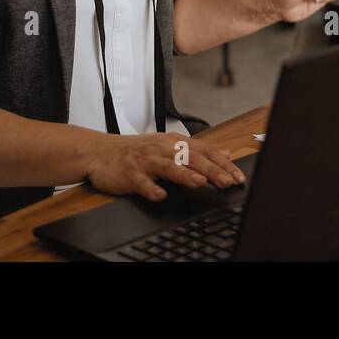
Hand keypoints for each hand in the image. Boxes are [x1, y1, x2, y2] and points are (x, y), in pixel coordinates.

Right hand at [83, 132, 246, 202]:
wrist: (100, 152)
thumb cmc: (138, 151)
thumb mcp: (170, 146)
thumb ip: (198, 151)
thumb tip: (225, 153)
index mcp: (175, 143)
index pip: (205, 151)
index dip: (223, 163)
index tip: (238, 175)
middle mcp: (163, 150)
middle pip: (191, 158)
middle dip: (211, 170)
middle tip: (228, 181)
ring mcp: (146, 162)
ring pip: (168, 167)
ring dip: (185, 175)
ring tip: (200, 182)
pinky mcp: (130, 174)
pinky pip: (141, 182)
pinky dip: (151, 189)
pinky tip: (160, 195)